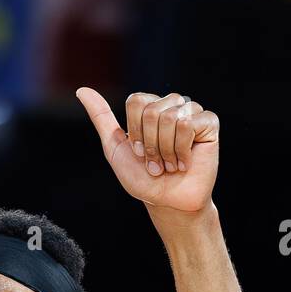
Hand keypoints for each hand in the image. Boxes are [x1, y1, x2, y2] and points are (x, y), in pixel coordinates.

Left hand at [76, 88, 219, 213]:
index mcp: (149, 107)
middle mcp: (171, 105)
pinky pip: (189, 125)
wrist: (167, 201)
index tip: (139, 153)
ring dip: (165, 150)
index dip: (135, 131)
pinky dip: (182, 150)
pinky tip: (185, 162)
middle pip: (153, 111)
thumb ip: (101, 118)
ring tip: (170, 164)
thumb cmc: (143, 178)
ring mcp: (191, 112)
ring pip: (171, 118)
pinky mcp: (209, 123)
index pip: (137, 101)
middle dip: (150, 144)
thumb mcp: (115, 149)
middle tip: (156, 162)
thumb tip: (82, 90)